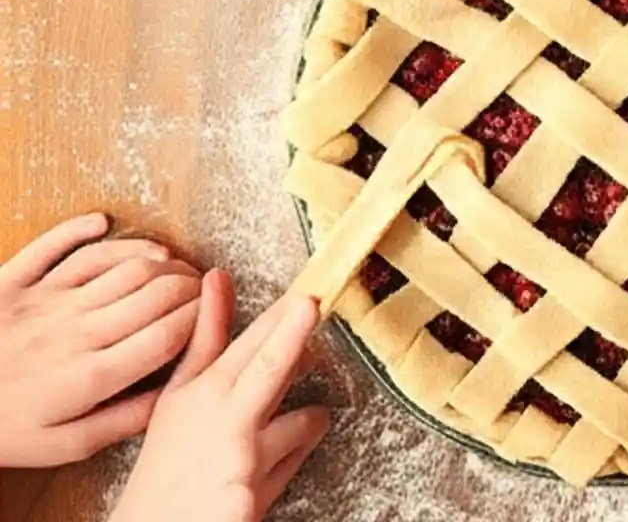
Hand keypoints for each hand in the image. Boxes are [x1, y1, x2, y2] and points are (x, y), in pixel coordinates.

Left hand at [0, 213, 201, 466]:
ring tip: (174, 264)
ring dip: (156, 258)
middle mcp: (73, 332)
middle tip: (203, 286)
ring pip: (118, 265)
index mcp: (90, 376)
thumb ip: (125, 420)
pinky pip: (55, 245)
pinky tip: (106, 222)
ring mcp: (44, 301)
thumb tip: (174, 394)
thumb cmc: (2, 428)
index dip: (202, 317)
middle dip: (190, 285)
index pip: (167, 335)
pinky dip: (82, 227)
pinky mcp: (13, 281)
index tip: (215, 312)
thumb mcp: (66, 444)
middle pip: (153, 293)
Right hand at [110, 276, 328, 521]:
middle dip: (293, 334)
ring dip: (309, 417)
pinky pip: (297, 461)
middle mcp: (221, 422)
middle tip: (312, 306)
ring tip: (298, 421)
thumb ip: (206, 339)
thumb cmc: (169, 459)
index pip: (246, 345)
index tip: (302, 296)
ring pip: (303, 420)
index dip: (279, 319)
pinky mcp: (254, 496)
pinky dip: (294, 456)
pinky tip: (269, 464)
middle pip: (269, 367)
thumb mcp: (177, 395)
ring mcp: (240, 460)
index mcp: (201, 392)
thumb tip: (218, 279)